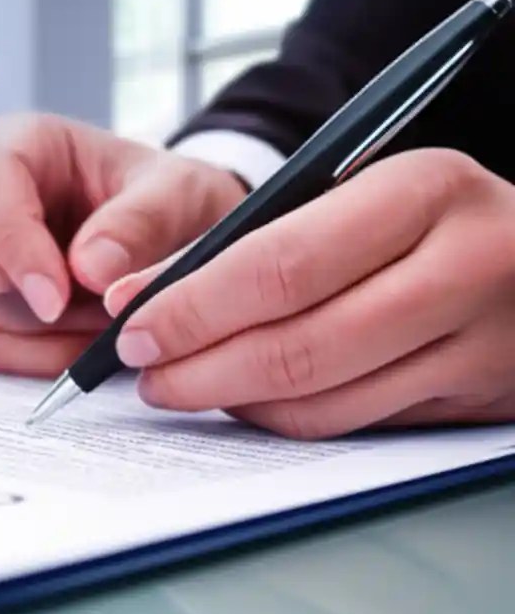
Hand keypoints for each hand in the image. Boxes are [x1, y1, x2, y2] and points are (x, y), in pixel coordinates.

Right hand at [0, 113, 246, 376]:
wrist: (179, 241)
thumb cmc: (169, 202)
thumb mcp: (181, 194)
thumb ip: (143, 221)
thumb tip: (89, 269)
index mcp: (21, 145)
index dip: (11, 240)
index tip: (56, 293)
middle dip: (2, 285)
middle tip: (65, 310)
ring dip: (39, 330)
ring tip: (104, 321)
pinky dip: (40, 358)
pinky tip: (85, 341)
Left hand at [104, 148, 514, 438]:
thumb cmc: (433, 216)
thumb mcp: (363, 192)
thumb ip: (260, 236)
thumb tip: (142, 293)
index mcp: (426, 190)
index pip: (284, 263)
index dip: (195, 304)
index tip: (133, 324)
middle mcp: (465, 265)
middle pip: (300, 344)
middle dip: (201, 365)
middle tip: (143, 370)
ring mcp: (482, 343)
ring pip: (324, 399)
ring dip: (233, 401)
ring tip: (176, 385)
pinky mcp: (477, 400)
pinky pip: (354, 423)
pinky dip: (283, 418)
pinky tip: (241, 400)